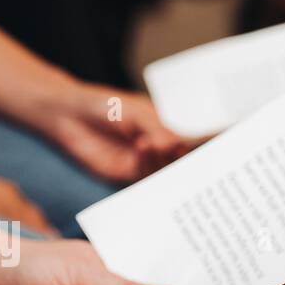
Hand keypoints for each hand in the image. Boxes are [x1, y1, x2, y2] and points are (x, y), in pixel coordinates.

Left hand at [37, 82, 190, 183]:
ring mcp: (143, 163)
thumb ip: (155, 127)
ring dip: (164, 161)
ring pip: (164, 171)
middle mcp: (157, 149)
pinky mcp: (126, 175)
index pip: (188, 140)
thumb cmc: (103, 105)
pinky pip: (143, 180)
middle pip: (180, 160)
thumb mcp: (134, 111)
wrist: (68, 116)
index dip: (202, 145)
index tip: (216, 146)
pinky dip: (148, 169)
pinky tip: (147, 155)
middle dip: (188, 160)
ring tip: (160, 146)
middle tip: (193, 155)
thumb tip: (175, 144)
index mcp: (164, 129)